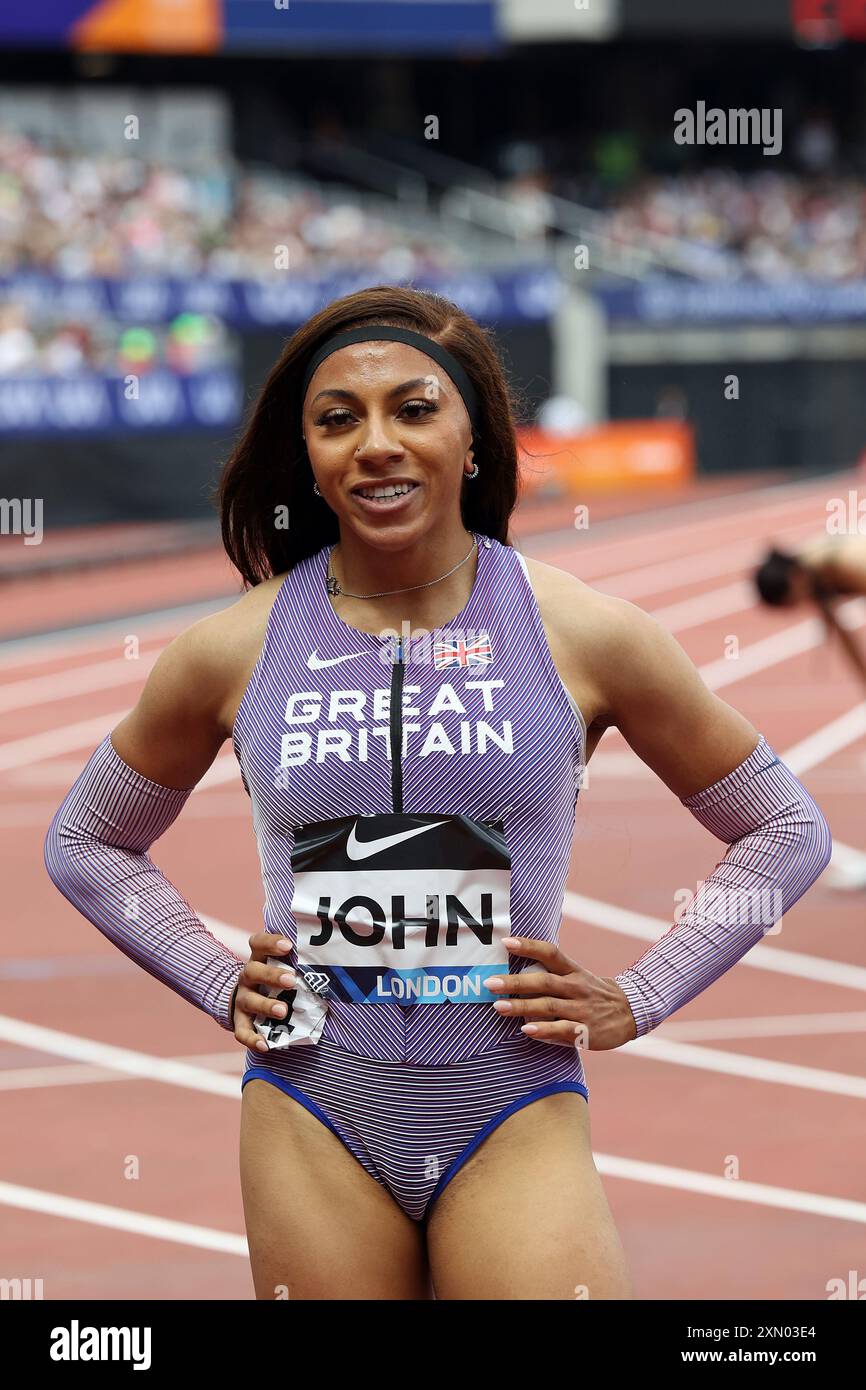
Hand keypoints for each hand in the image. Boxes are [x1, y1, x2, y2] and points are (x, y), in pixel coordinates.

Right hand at [231, 932, 296, 1052]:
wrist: (245, 1000)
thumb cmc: (273, 982)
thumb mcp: (281, 968)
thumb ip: (298, 965)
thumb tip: (332, 966)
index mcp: (259, 960)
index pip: (258, 943)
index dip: (270, 942)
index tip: (288, 946)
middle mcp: (247, 978)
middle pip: (253, 970)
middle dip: (272, 975)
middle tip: (291, 980)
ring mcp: (242, 999)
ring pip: (249, 1000)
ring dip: (265, 1005)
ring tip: (283, 1011)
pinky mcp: (239, 1022)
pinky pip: (242, 1031)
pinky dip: (252, 1039)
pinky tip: (265, 1045)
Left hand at [486, 936, 637, 1049]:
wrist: (630, 1012)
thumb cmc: (592, 993)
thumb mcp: (577, 977)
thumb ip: (551, 974)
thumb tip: (515, 971)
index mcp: (573, 971)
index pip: (550, 953)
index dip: (528, 946)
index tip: (505, 943)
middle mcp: (576, 987)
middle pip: (544, 981)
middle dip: (515, 982)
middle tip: (490, 983)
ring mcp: (581, 1009)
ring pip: (549, 1006)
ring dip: (522, 1006)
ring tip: (499, 1007)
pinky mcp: (586, 1031)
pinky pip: (562, 1030)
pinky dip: (544, 1030)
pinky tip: (526, 1030)